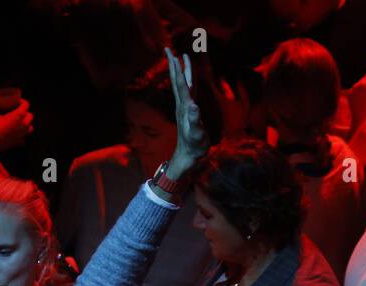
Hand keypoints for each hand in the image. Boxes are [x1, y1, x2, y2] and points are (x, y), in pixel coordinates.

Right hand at [0, 100, 34, 152]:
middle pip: (30, 116)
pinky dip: (21, 137)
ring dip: (27, 125)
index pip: (26, 105)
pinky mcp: (20, 142)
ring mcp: (23, 134)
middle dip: (26, 114)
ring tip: (22, 124)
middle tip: (20, 113)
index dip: (23, 102)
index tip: (19, 102)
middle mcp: (24, 124)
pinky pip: (23, 139)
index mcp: (19, 115)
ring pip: (31, 128)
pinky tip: (17, 136)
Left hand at [163, 47, 207, 178]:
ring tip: (181, 57)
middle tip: (168, 49)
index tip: (173, 54)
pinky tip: (189, 77)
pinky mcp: (189, 111)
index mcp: (184, 106)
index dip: (177, 68)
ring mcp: (185, 107)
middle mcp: (183, 104)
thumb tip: (194, 106)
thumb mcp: (196, 134)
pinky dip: (188, 81)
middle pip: (177, 80)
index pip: (179, 83)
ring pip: (182, 84)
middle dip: (174, 64)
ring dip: (181, 70)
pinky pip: (188, 91)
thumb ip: (195, 120)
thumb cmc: (194, 146)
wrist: (188, 156)